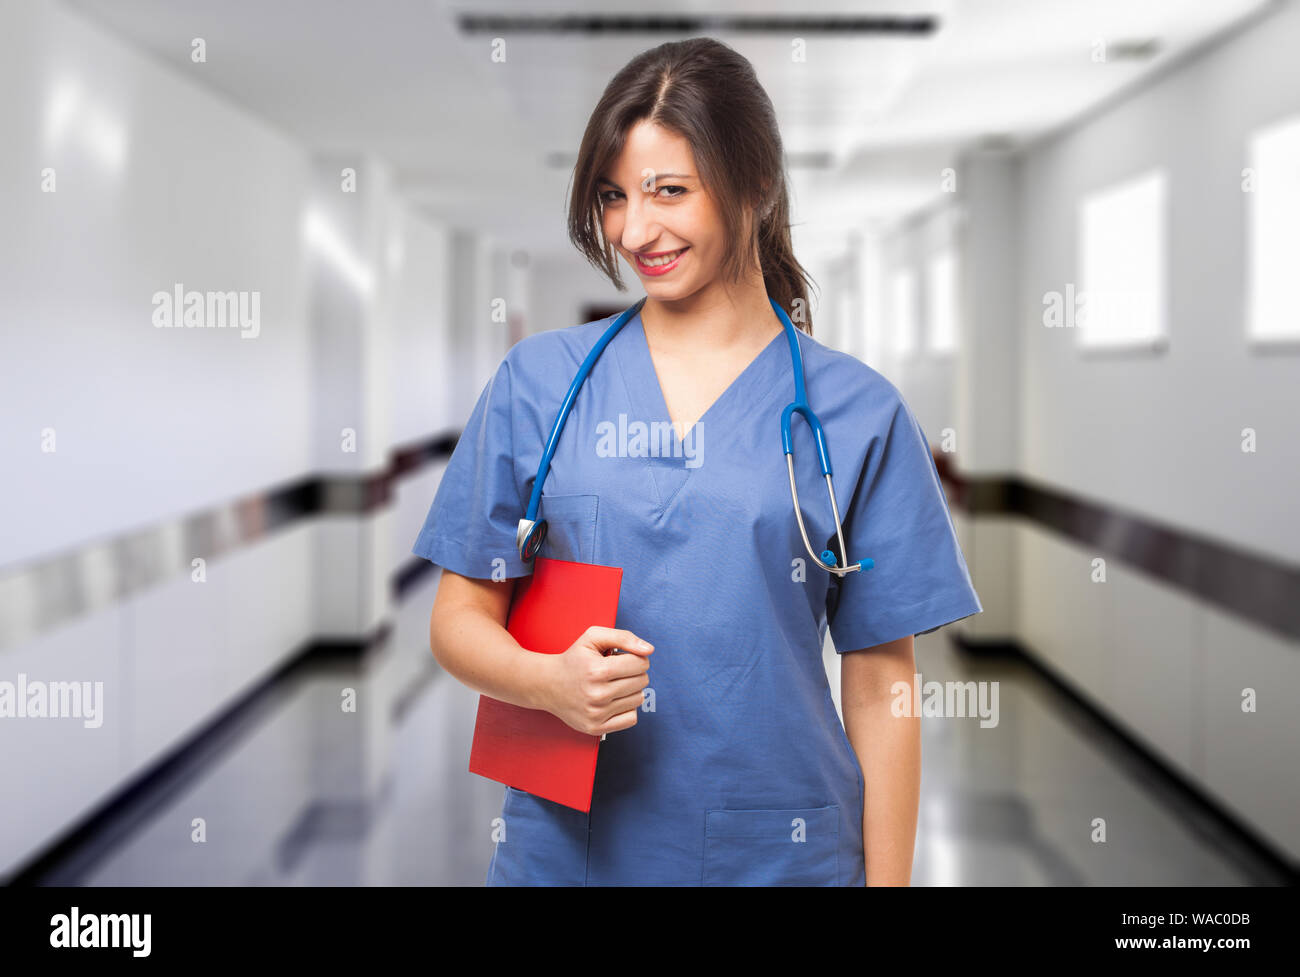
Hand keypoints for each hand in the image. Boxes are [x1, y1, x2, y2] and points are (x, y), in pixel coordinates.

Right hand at [537, 626, 652, 735]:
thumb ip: (623, 637)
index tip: (624, 658)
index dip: (636, 657)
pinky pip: (631, 719)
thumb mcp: (593, 637)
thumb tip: (649, 650)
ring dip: (631, 690)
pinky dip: (627, 708)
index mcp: (598, 670)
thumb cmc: (573, 659)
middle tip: (617, 671)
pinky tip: (614, 700)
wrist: (547, 684)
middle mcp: (597, 694)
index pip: (640, 663)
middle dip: (634, 672)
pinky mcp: (596, 728)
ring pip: (638, 699)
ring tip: (614, 684)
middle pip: (642, 681)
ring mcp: (597, 714)